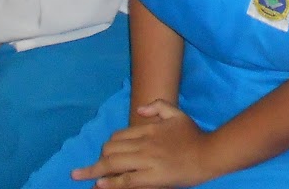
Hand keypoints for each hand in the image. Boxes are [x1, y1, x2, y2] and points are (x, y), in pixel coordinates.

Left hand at [74, 99, 213, 188]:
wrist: (209, 154)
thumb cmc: (194, 135)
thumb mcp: (177, 114)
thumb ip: (158, 107)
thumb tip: (139, 110)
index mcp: (149, 129)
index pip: (119, 136)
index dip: (107, 146)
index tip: (103, 153)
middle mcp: (144, 144)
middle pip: (111, 149)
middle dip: (98, 159)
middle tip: (86, 169)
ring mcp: (146, 161)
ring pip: (113, 164)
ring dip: (94, 170)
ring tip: (80, 175)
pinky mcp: (151, 178)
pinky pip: (125, 180)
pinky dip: (110, 182)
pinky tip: (98, 184)